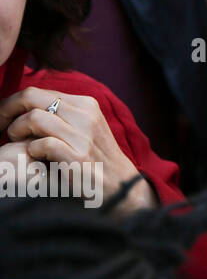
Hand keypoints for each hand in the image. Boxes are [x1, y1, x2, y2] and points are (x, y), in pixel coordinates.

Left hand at [0, 88, 157, 212]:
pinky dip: (30, 151)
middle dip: (6, 111)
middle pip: (32, 97)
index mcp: (86, 104)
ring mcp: (84, 135)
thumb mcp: (84, 130)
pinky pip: (41, 144)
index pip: (38, 91)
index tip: (2, 118)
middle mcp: (86, 115)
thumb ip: (61, 116)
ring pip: (33, 118)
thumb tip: (24, 109)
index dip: (12, 103)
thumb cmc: (95, 160)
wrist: (122, 186)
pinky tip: (35, 159)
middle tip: (0, 128)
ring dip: (16, 131)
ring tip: (17, 144)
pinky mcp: (78, 157)